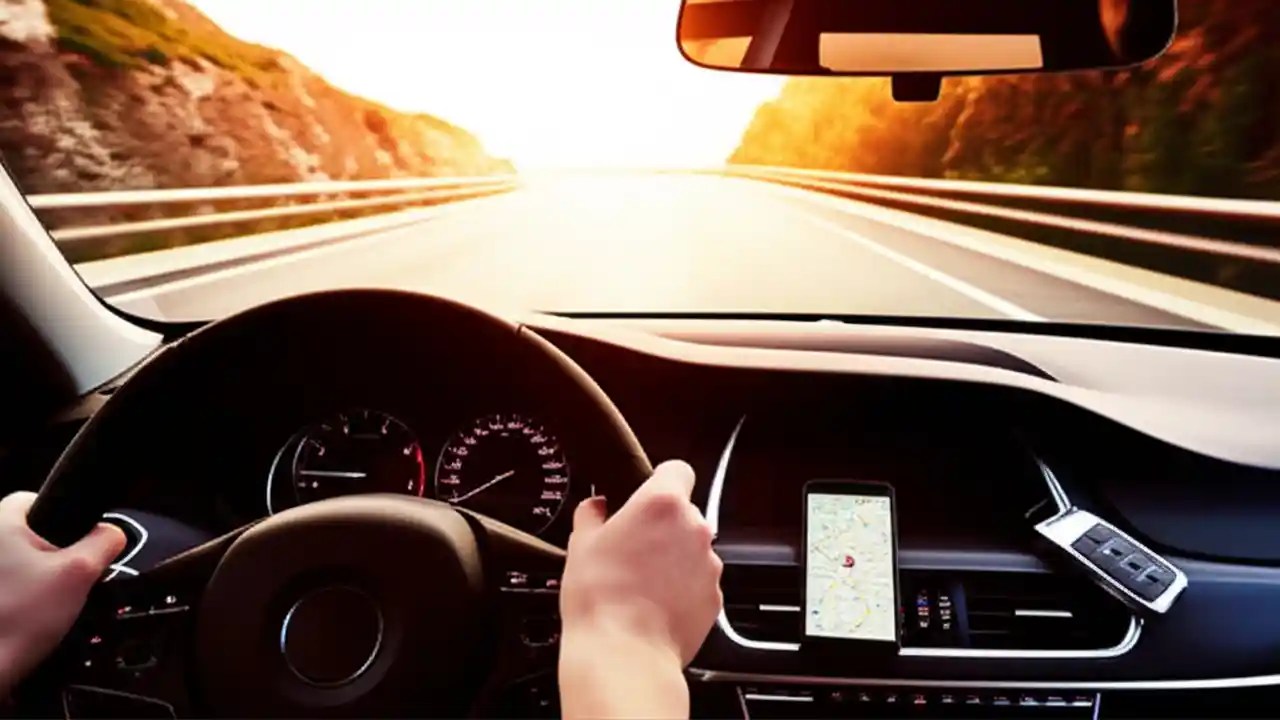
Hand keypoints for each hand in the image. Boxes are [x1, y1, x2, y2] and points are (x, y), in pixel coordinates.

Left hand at [0, 492, 125, 694]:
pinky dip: (17, 600)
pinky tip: (24, 619)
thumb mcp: (79, 572)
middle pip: (27, 535)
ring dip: (33, 580)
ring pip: (16, 565)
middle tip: (64, 581)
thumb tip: (113, 531)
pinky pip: (6, 589)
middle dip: (50, 556)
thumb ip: (105, 542)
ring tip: (42, 606)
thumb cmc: (19, 618)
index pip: (36, 498)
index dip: (65, 520)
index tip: (77, 548)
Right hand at [558, 460, 722, 718]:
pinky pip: (698, 581)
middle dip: (662, 526)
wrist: (623, 653)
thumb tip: (595, 508)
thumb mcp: (581, 544)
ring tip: (640, 582)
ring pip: (692, 549)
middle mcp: (694, 529)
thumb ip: (592, 514)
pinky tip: (654, 604)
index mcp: (662, 504)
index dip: (661, 480)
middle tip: (632, 548)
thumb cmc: (601, 598)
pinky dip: (682, 588)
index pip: (677, 469)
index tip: (648, 493)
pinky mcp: (714, 597)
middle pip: (684, 514)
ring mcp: (708, 564)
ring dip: (673, 559)